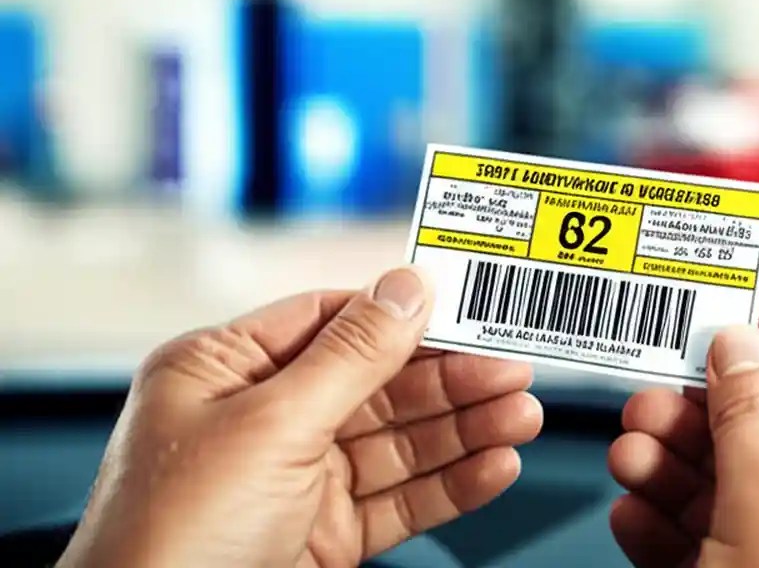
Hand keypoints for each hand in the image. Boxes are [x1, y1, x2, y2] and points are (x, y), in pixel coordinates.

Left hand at [58, 266, 543, 567]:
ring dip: (463, 431)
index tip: (469, 308)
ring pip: (397, 444)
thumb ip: (350, 356)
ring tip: (520, 418)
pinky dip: (448, 486)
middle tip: (513, 372)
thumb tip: (404, 289)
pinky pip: (398, 500)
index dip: (403, 315)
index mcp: (222, 372)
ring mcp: (293, 481)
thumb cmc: (166, 540)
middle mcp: (258, 421)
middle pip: (376, 383)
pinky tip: (491, 468)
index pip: (330, 321)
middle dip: (450, 380)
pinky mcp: (321, 535)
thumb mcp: (270, 425)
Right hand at [608, 326, 758, 567]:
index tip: (695, 357)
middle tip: (643, 412)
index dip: (758, 374)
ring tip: (628, 461)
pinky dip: (673, 538)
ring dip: (674, 480)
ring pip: (738, 505)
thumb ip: (748, 417)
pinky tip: (634, 518)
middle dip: (698, 432)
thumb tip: (737, 345)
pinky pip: (719, 559)